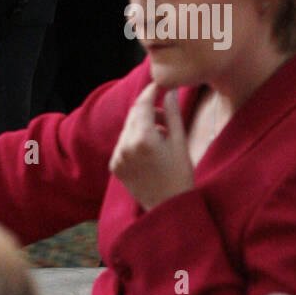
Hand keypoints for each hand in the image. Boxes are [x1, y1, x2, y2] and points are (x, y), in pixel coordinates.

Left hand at [109, 85, 194, 210]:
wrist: (169, 208)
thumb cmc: (180, 175)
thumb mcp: (180, 142)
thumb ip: (172, 114)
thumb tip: (170, 91)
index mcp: (144, 139)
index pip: (143, 103)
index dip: (151, 91)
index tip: (159, 86)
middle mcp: (126, 146)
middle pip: (134, 114)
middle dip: (148, 109)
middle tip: (166, 114)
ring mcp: (118, 157)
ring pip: (128, 128)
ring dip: (142, 125)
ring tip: (161, 135)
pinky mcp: (114, 166)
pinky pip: (123, 144)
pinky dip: (134, 140)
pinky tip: (150, 150)